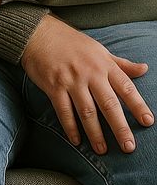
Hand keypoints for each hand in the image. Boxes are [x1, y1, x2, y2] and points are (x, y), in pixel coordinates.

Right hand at [22, 14, 153, 153]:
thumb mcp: (99, 50)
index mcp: (104, 65)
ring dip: (95, 133)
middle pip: (109, 104)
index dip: (138, 105)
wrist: (38, 35)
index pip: (126, 88)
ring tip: (102, 150)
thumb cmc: (70, 42)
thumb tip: (144, 69)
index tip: (147, 122)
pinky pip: (63, 111)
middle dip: (120, 127)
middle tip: (129, 147)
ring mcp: (71, 81)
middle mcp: (90, 73)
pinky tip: (76, 140)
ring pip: (87, 111)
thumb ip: (121, 63)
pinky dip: (70, 127)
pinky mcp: (53, 86)